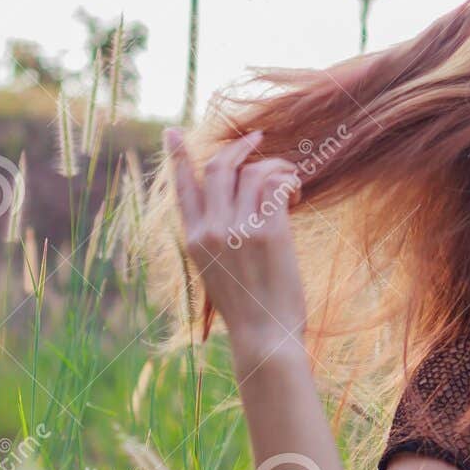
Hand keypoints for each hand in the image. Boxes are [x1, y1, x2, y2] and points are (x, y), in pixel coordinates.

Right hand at [164, 126, 308, 360]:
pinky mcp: (268, 232)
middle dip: (239, 146)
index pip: (182, 187)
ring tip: (289, 179)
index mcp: (194, 240)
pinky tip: (297, 192)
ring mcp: (238, 229)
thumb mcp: (216, 273)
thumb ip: (218, 240)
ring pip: (252, 171)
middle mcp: (211, 230)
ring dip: (274, 165)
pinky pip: (275, 185)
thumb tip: (235, 211)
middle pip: (218, 167)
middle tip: (258, 137)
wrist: (263, 337)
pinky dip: (288, 180)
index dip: (178, 156)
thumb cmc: (247, 311)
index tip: (173, 132)